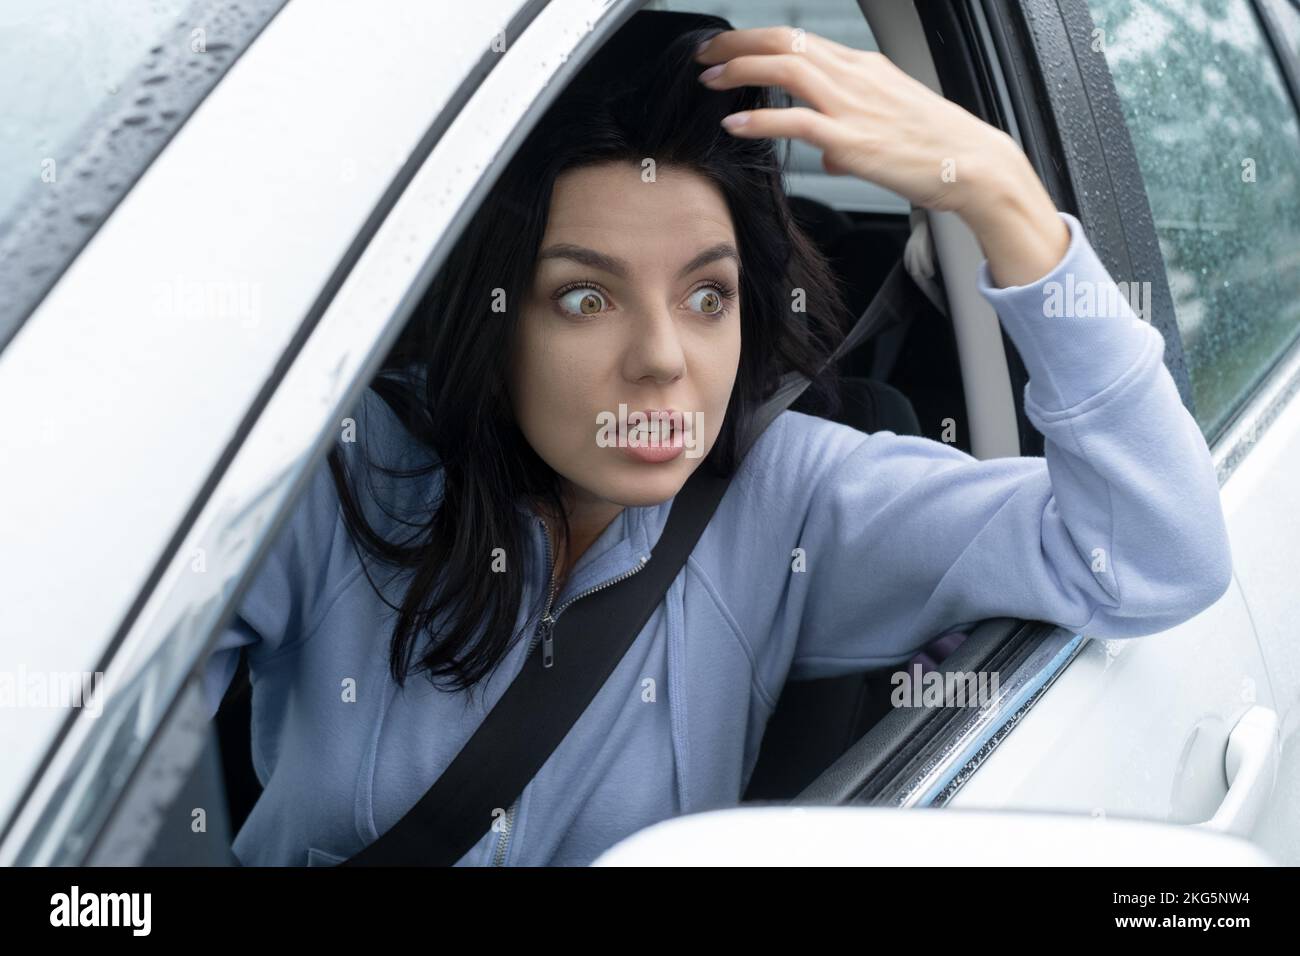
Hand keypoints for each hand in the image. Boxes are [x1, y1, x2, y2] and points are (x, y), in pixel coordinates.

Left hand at [694, 27, 1069, 286]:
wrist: (975, 165)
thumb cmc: (936, 149)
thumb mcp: (886, 131)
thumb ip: (847, 137)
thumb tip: (823, 155)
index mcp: (863, 68)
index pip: (799, 40)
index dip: (755, 40)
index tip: (726, 49)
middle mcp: (855, 77)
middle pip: (785, 42)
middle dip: (737, 44)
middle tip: (704, 54)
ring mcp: (853, 107)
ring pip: (787, 68)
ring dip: (740, 70)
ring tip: (710, 80)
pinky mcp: (853, 141)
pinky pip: (796, 122)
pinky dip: (760, 119)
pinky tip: (735, 123)